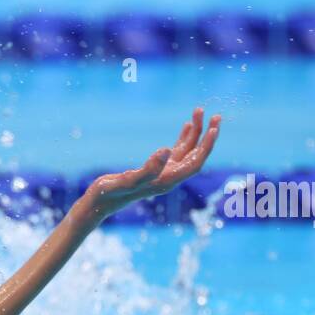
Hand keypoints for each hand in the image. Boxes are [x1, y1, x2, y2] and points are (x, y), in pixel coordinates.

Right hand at [84, 108, 220, 219]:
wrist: (99, 202)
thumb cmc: (110, 193)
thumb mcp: (128, 180)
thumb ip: (148, 168)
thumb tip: (166, 150)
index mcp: (167, 181)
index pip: (195, 163)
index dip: (207, 146)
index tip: (214, 128)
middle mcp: (169, 177)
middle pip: (195, 155)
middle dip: (207, 136)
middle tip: (216, 116)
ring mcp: (163, 173)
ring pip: (186, 151)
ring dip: (196, 133)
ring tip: (199, 112)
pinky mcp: (155, 169)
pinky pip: (176, 151)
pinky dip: (183, 138)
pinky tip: (187, 125)